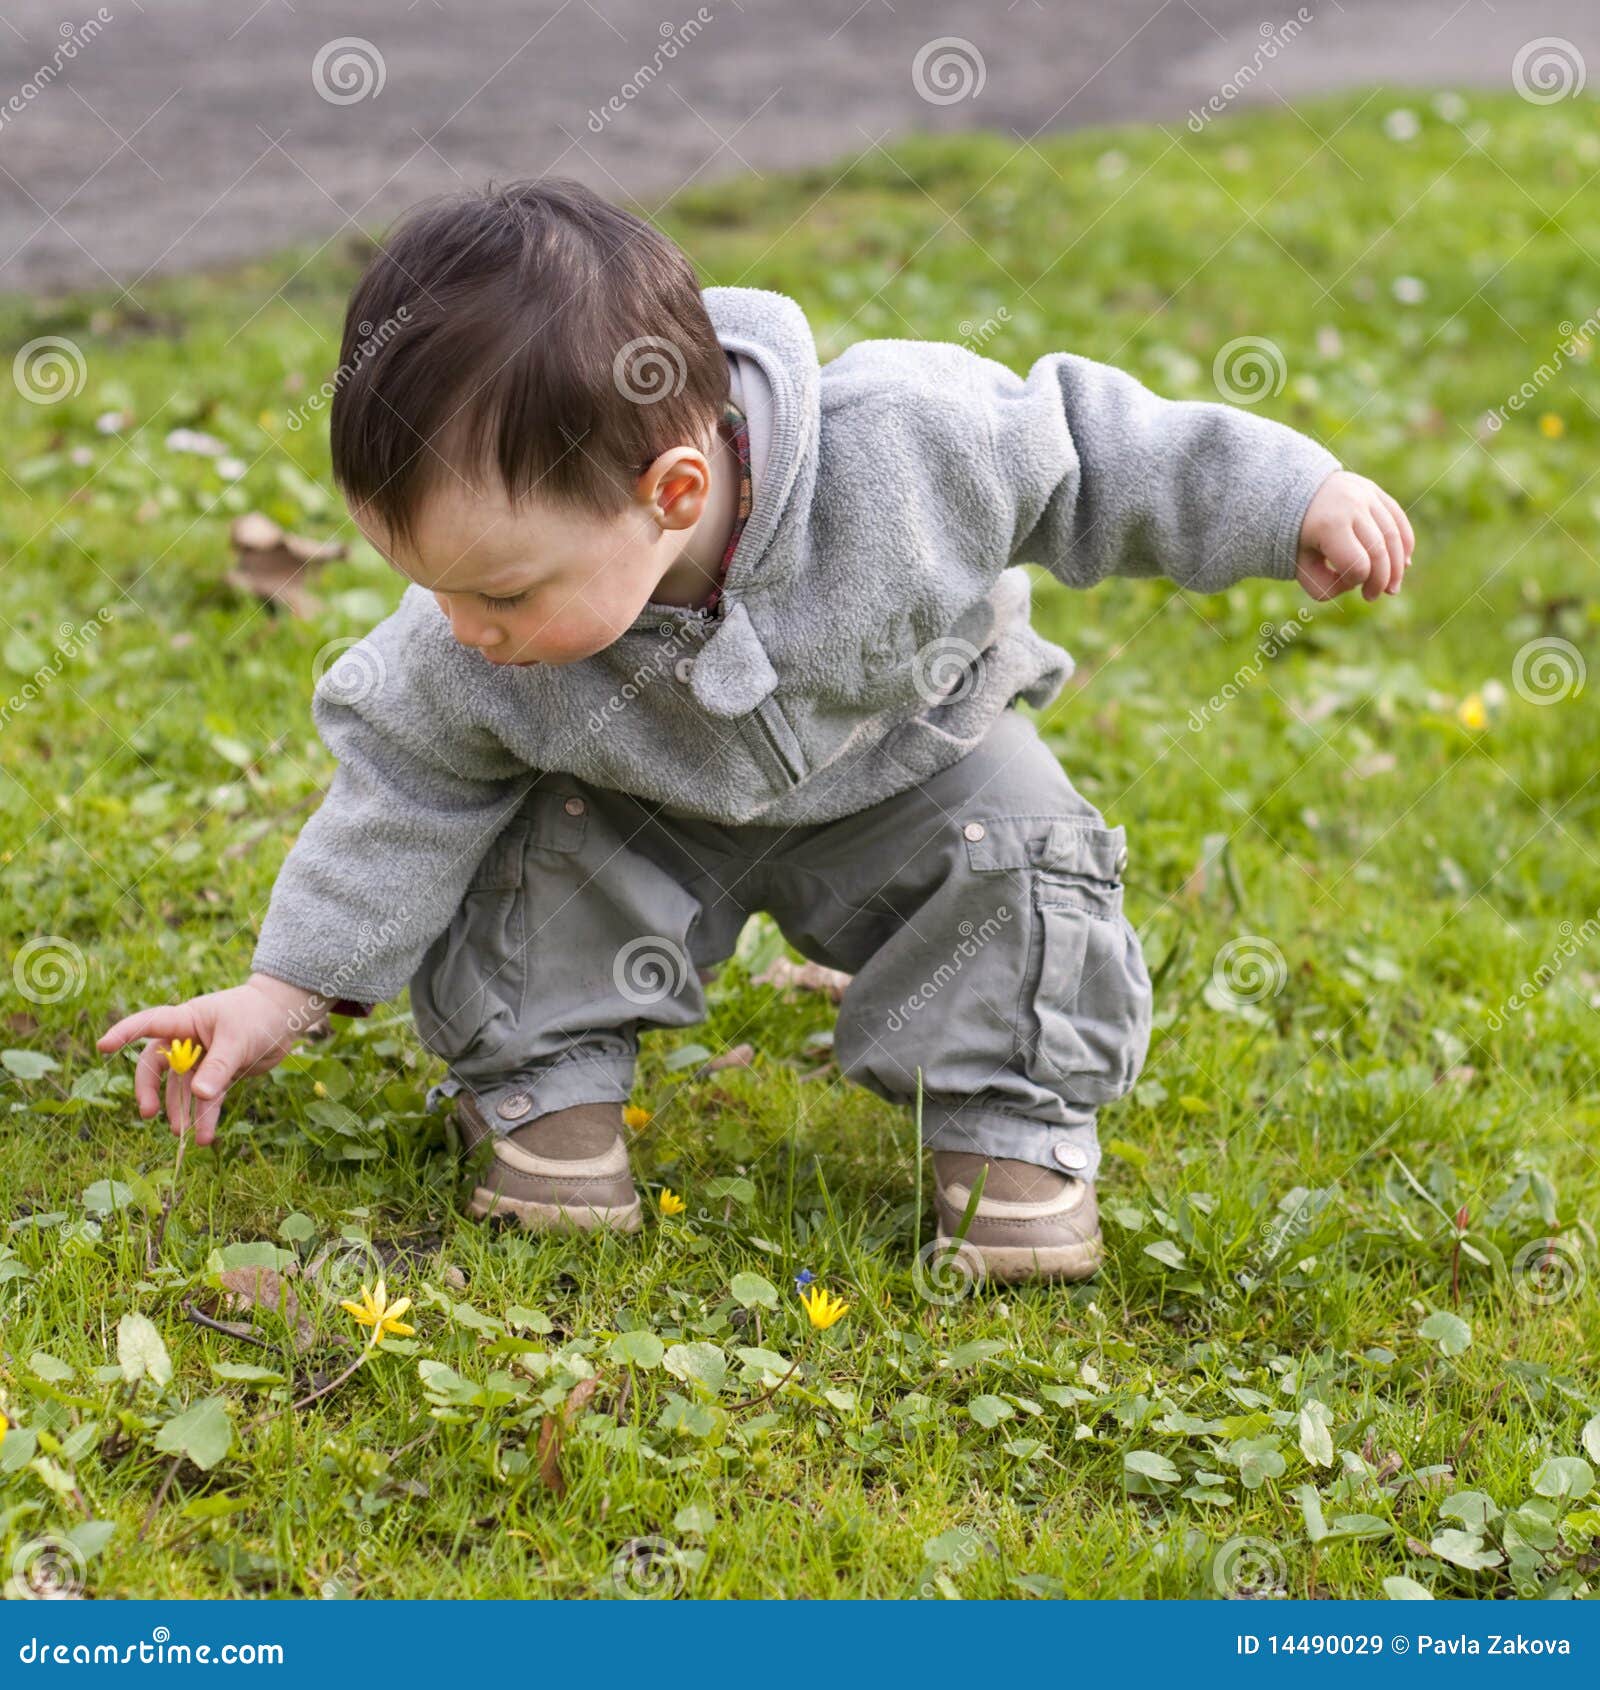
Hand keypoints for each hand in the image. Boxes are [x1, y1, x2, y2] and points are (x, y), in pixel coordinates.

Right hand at [96, 973, 327, 1143]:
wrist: (286, 1018)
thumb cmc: (258, 1016)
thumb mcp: (238, 1040)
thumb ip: (218, 1067)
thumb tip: (199, 1095)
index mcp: (186, 1019)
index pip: (149, 1024)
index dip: (124, 1033)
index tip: (102, 1046)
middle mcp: (187, 1040)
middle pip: (157, 1066)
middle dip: (151, 1090)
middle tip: (149, 1113)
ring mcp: (200, 1058)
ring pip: (182, 1088)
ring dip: (182, 1111)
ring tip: (184, 1135)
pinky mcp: (217, 1074)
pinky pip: (205, 1098)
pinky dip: (205, 1116)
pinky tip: (203, 1136)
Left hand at [1296, 470, 1414, 601]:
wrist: (1290, 491)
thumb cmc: (1296, 536)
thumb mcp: (1299, 565)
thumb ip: (1322, 586)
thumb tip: (1356, 584)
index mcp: (1329, 525)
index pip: (1357, 565)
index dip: (1354, 582)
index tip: (1343, 584)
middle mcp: (1351, 505)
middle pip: (1379, 551)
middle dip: (1381, 580)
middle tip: (1372, 597)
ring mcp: (1365, 494)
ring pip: (1393, 535)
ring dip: (1397, 567)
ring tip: (1391, 588)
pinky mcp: (1373, 490)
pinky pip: (1398, 518)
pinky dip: (1405, 543)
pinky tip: (1403, 564)